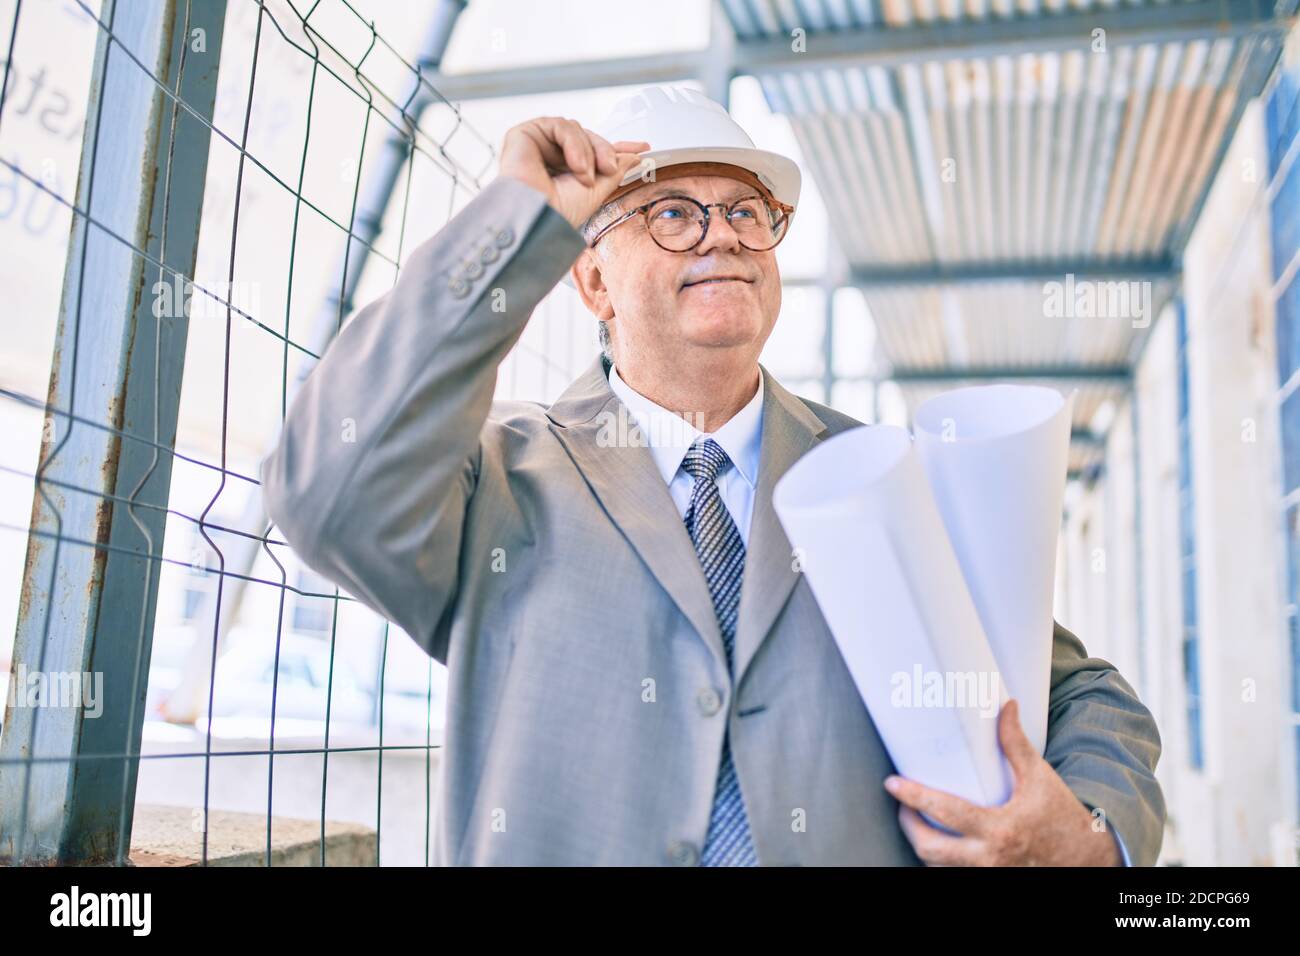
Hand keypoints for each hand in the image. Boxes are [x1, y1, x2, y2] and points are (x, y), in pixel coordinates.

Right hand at [498, 116, 648, 231]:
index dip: (617, 148)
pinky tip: (576, 167)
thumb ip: (615, 169)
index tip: (643, 148)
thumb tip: (635, 156)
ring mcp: (537, 144)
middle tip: (611, 169)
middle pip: (587, 137)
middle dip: (604, 151)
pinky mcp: (524, 134)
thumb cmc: (560, 213)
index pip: (592, 151)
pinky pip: (560, 126)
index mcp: (564, 170)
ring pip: (576, 129)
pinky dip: (574, 144)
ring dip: (589, 152)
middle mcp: (550, 156)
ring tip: (587, 177)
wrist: (537, 220)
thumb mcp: (597, 190)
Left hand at [885, 699, 1122, 865]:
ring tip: (916, 819)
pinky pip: (952, 874)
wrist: (1089, 858)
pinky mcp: (990, 882)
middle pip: (930, 849)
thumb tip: (1005, 705)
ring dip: (922, 843)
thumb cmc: (1061, 816)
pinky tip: (938, 840)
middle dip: (908, 825)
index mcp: (1000, 829)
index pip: (946, 812)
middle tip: (902, 803)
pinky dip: (941, 859)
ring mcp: (988, 875)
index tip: (892, 783)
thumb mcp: (1039, 777)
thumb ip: (1015, 743)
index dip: (914, 796)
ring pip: (937, 866)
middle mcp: (989, 859)